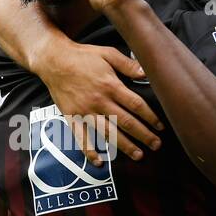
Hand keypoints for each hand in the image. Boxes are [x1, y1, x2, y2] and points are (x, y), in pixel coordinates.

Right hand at [38, 43, 162, 166]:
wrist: (54, 61)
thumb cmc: (83, 56)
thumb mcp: (108, 53)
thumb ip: (128, 64)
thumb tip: (146, 73)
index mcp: (110, 85)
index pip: (136, 105)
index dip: (150, 117)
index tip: (160, 126)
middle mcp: (99, 101)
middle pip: (126, 122)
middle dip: (143, 135)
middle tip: (156, 145)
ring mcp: (85, 111)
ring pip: (108, 133)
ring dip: (124, 146)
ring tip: (138, 155)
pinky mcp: (72, 117)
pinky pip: (81, 138)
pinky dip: (89, 151)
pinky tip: (99, 162)